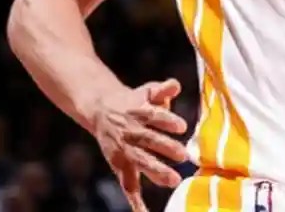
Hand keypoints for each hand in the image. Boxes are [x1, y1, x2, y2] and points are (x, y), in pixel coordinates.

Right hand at [90, 78, 188, 210]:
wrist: (101, 110)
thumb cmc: (133, 102)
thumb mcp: (146, 92)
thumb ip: (162, 89)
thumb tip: (175, 84)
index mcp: (138, 112)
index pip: (154, 116)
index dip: (167, 120)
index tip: (182, 126)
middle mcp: (131, 132)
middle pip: (149, 140)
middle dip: (165, 148)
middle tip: (183, 155)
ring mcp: (125, 151)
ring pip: (140, 162)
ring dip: (156, 172)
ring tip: (174, 180)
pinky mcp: (120, 166)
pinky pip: (128, 185)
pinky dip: (136, 202)